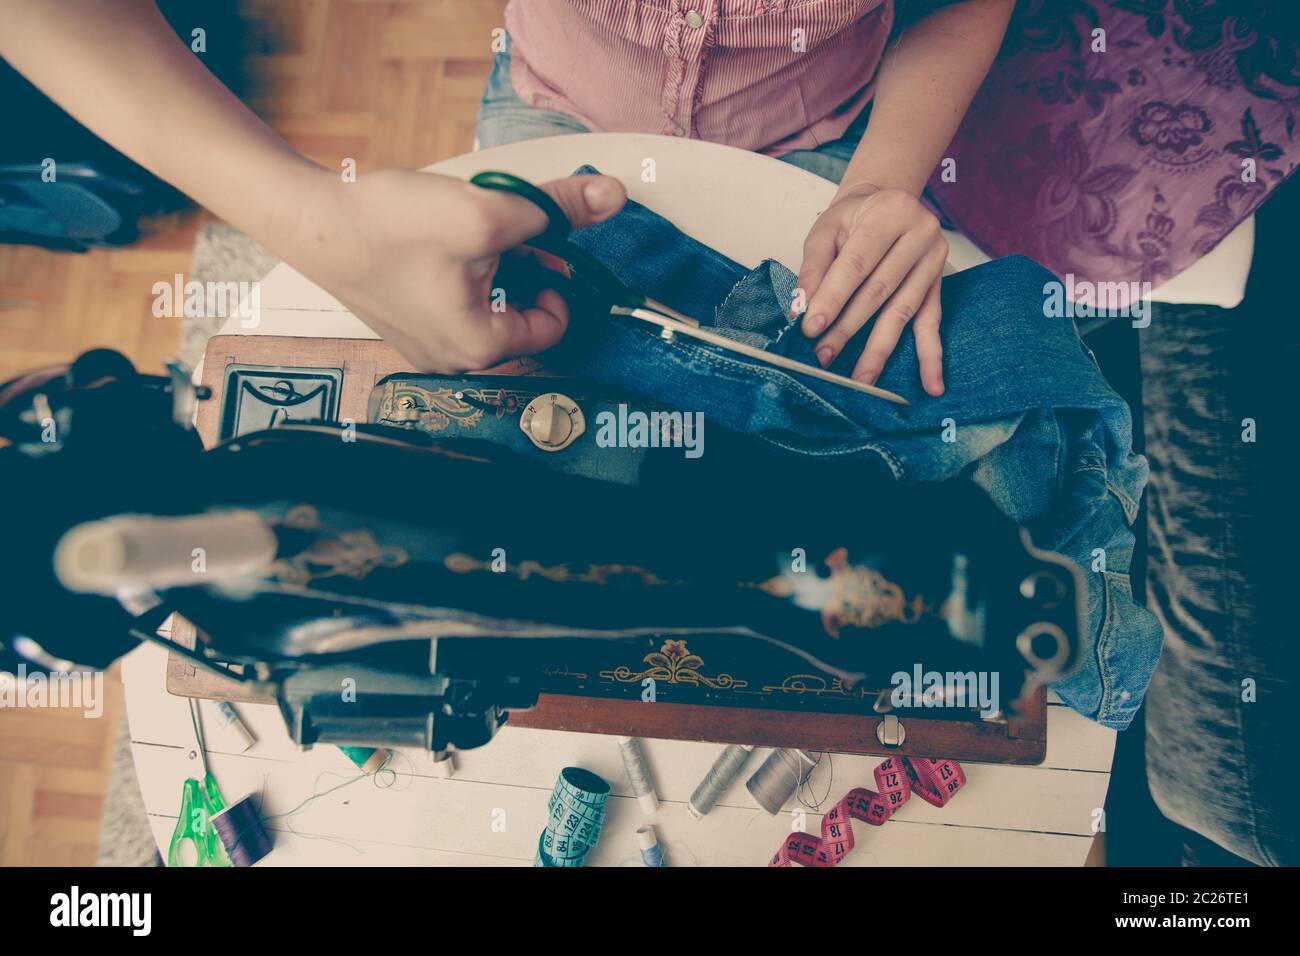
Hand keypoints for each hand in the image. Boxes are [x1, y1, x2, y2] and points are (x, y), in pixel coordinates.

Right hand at [286, 168, 626, 371]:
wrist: (312, 221)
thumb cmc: (392, 225)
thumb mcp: (489, 210)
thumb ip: (555, 209)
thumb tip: (612, 196)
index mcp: (480, 348)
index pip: (554, 326)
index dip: (560, 279)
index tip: (545, 243)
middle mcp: (453, 361)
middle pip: (520, 315)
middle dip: (524, 269)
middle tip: (506, 228)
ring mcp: (425, 348)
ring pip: (488, 307)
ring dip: (495, 266)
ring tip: (472, 230)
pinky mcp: (405, 326)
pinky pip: (454, 305)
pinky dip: (463, 272)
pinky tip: (443, 242)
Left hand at [796, 183, 946, 396]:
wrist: (888, 202)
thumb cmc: (853, 217)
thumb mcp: (826, 229)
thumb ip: (814, 267)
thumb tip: (801, 308)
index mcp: (890, 212)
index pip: (858, 263)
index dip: (833, 298)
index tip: (811, 328)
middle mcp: (920, 234)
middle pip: (880, 291)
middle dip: (849, 328)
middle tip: (824, 357)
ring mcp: (934, 261)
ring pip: (903, 311)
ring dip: (879, 349)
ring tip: (862, 380)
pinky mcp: (938, 284)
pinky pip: (933, 322)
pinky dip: (930, 356)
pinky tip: (932, 384)